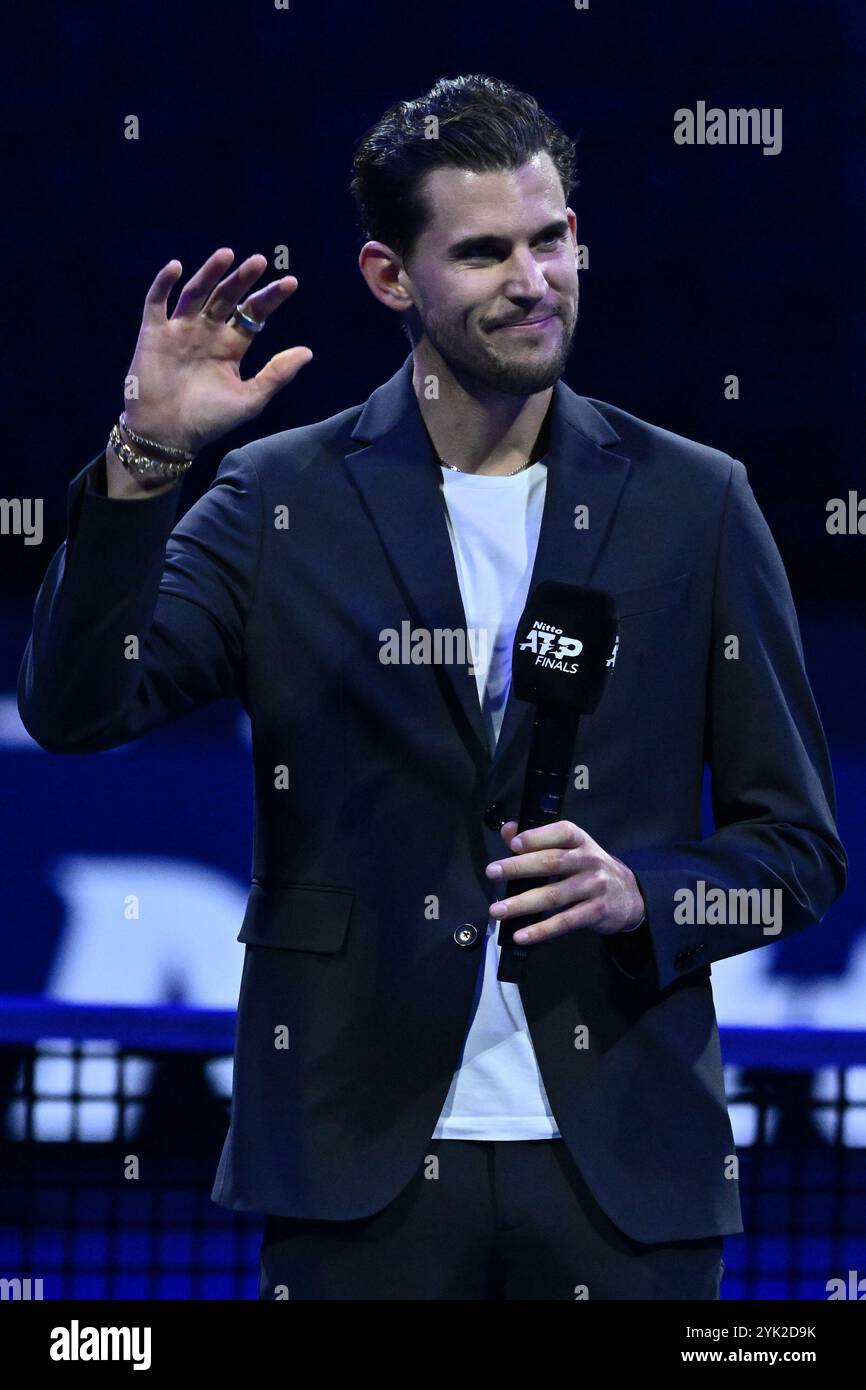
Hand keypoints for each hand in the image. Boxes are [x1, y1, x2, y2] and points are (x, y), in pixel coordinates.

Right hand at [121, 248, 312, 454]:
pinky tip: (176, 267)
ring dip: (210, 273)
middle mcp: (207, 332)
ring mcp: (180, 330)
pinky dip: (163, 284)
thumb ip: (277, 374)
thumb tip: (308, 352)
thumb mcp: (250, 399)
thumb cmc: (208, 421)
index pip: (253, 314)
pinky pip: (156, 302)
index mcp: (231, 346)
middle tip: (258, 261)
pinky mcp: (153, 333)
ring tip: (227, 255)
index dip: (270, 298)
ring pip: (196, 293)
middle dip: (242, 279)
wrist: (166, 435)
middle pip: (226, 297)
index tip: (290, 283)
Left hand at [486, 819, 645, 945]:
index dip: (537, 837)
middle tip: (491, 872)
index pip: (561, 832)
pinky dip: (541, 930)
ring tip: (497, 910)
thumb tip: (507, 829)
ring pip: (554, 895)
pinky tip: (521, 935)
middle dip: (519, 867)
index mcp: (580, 840)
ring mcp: (594, 887)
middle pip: (552, 862)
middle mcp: (589, 860)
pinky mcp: (596, 912)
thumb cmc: (588, 868)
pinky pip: (565, 922)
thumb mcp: (571, 848)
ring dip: (522, 903)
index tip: (513, 844)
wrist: (629, 895)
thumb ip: (538, 839)